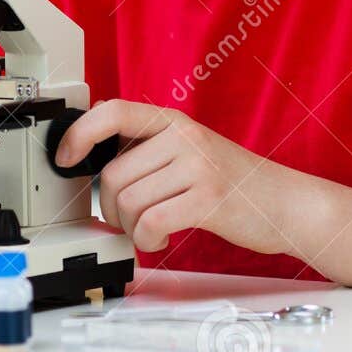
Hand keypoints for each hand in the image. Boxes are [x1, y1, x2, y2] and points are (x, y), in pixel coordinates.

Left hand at [55, 99, 288, 254]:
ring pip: (128, 201)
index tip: (64, 157)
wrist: (287, 204)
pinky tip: (161, 239)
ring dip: (130, 228)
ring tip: (150, 230)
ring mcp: (198, 166)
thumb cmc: (235, 183)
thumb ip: (151, 145)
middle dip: (111, 208)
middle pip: (113, 174)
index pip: (114, 111)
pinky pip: (150, 223)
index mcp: (175, 121)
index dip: (80, 133)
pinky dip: (147, 240)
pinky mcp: (208, 199)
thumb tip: (97, 139)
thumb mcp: (192, 150)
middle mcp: (185, 137)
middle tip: (129, 220)